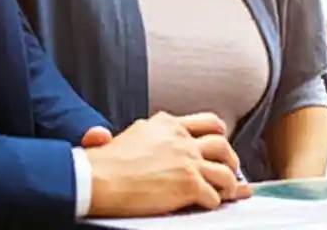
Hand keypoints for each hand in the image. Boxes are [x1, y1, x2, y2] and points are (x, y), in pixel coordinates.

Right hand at [85, 111, 251, 217]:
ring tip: (228, 190)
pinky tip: (209, 204)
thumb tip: (108, 134)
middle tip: (230, 168)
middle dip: (231, 159)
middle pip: (222, 145)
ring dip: (230, 183)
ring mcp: (188, 161)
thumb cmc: (103, 163)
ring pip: (225, 170)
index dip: (218, 134)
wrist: (95, 179)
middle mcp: (182, 139)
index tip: (220, 142)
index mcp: (168, 124)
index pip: (207, 122)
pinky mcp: (188, 184)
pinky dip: (214, 202)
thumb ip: (138, 134)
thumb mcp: (126, 135)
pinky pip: (212, 195)